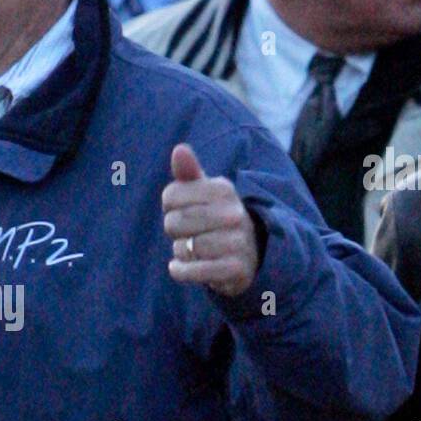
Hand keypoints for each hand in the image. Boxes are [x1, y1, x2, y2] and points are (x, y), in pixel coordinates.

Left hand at [162, 144, 259, 297]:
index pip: (170, 196)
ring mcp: (237, 242)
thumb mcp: (205, 193)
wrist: (251, 255)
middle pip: (173, 223)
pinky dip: (181, 271)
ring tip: (195, 249)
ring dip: (181, 252)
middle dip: (175, 231)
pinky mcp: (235, 269)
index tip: (182, 209)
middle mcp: (234, 214)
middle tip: (189, 233)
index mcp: (224, 189)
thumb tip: (179, 150)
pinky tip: (183, 267)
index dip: (169, 206)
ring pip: (183, 248)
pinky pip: (191, 271)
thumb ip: (189, 173)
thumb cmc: (218, 218)